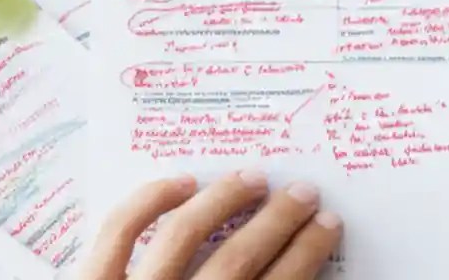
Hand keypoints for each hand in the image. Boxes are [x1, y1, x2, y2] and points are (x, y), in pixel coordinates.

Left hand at [79, 170, 342, 279]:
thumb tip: (287, 279)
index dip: (308, 252)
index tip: (329, 224)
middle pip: (240, 258)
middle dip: (280, 220)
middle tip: (305, 193)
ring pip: (185, 233)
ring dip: (226, 199)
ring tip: (254, 178)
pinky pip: (120, 231)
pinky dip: (151, 199)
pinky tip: (182, 182)